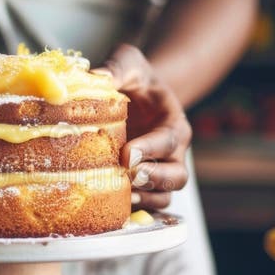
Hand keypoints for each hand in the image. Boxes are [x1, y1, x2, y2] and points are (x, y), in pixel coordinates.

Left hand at [100, 44, 191, 210]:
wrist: (136, 97)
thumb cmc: (135, 81)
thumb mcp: (129, 64)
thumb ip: (118, 67)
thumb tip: (97, 77)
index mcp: (174, 125)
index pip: (169, 141)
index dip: (150, 149)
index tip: (127, 153)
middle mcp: (173, 154)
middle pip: (176, 176)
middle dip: (154, 179)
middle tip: (128, 176)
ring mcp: (160, 173)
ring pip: (164, 196)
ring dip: (144, 199)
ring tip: (121, 196)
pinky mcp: (143, 186)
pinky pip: (146, 207)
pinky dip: (133, 210)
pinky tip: (111, 208)